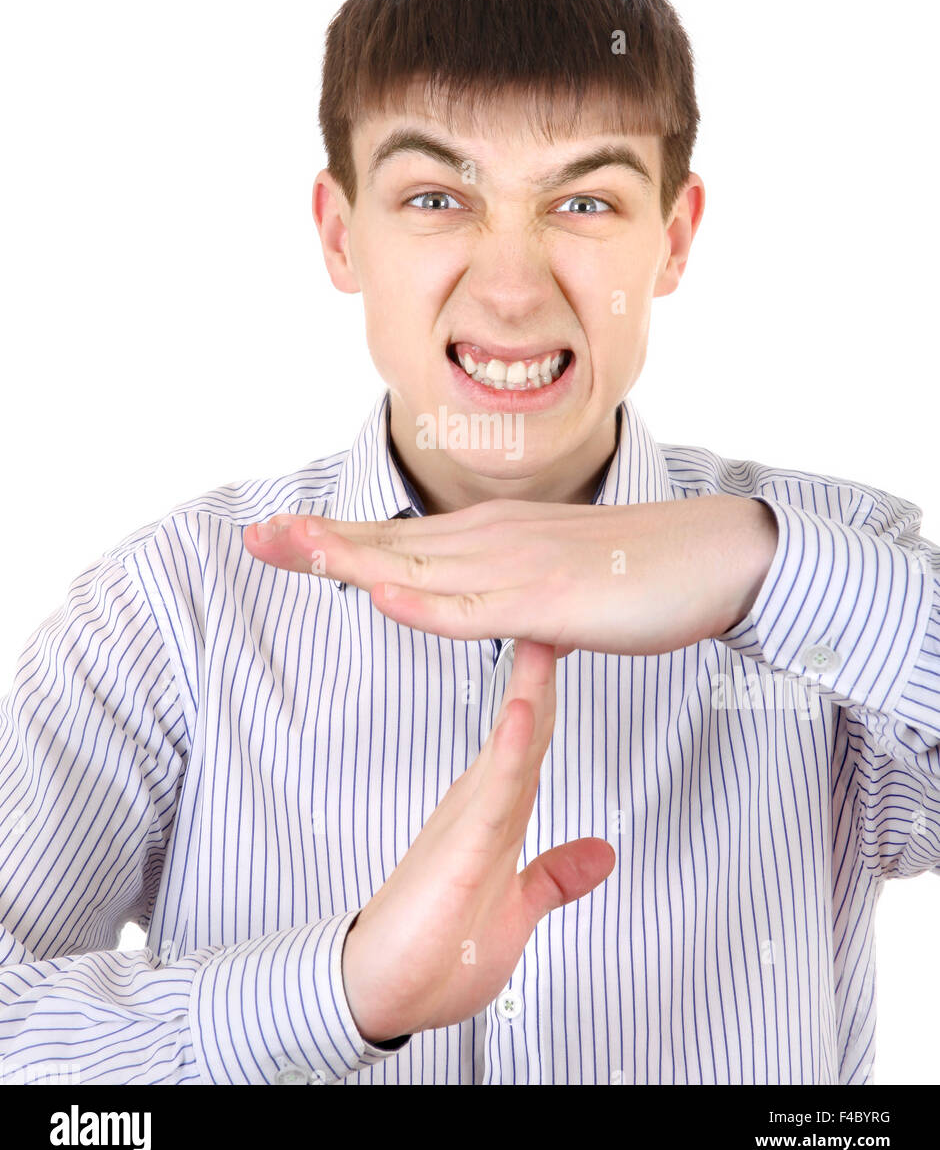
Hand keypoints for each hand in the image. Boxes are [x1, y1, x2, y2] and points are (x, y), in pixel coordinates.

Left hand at [244, 495, 777, 656]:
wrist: (714, 555)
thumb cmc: (639, 570)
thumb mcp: (555, 581)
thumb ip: (513, 595)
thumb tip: (491, 614)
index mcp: (491, 537)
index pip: (397, 539)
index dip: (334, 538)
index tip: (276, 535)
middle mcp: (493, 541)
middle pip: (390, 545)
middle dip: (317, 542)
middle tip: (251, 536)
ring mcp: (519, 567)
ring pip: (419, 567)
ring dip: (349, 558)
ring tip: (287, 547)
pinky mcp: (553, 600)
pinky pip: (478, 608)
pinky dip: (426, 602)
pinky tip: (382, 596)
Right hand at [339, 639, 615, 1042]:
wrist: (377, 995)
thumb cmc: (435, 955)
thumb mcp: (515, 914)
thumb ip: (553, 878)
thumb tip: (602, 853)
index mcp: (496, 815)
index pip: (533, 740)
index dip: (554, 691)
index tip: (571, 640)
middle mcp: (481, 806)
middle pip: (525, 726)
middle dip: (545, 669)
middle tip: (561, 607)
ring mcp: (469, 822)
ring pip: (510, 745)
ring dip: (530, 689)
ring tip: (545, 634)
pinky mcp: (460, 849)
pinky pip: (493, 793)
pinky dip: (509, 749)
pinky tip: (522, 710)